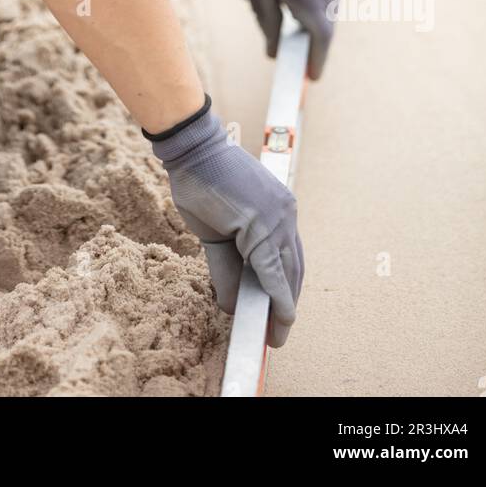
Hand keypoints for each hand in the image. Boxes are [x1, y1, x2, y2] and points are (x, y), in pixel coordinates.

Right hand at [145, 97, 303, 347]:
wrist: (192, 151)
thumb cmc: (200, 183)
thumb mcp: (218, 229)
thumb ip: (229, 265)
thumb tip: (233, 304)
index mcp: (280, 209)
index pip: (288, 256)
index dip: (285, 287)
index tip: (279, 310)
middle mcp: (286, 213)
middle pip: (293, 268)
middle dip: (287, 303)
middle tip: (279, 331)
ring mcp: (277, 217)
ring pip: (286, 273)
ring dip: (282, 308)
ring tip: (276, 335)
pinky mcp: (262, 225)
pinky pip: (271, 270)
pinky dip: (276, 297)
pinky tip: (276, 318)